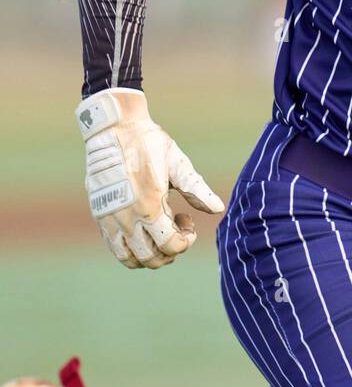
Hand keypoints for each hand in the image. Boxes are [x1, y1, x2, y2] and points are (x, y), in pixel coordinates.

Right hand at [75, 88, 223, 268]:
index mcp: (149, 206)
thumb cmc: (148, 142)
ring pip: (129, 258)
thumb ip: (196, 189)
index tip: (188, 222)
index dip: (185, 242)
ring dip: (149, 254)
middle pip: (150, 258)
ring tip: (159, 233)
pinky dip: (130, 248)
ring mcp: (109, 219)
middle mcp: (126, 218)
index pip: (170, 246)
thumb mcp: (177, 162)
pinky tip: (143, 227)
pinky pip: (114, 246)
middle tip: (177, 229)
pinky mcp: (99, 214)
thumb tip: (218, 209)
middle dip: (170, 251)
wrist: (112, 127)